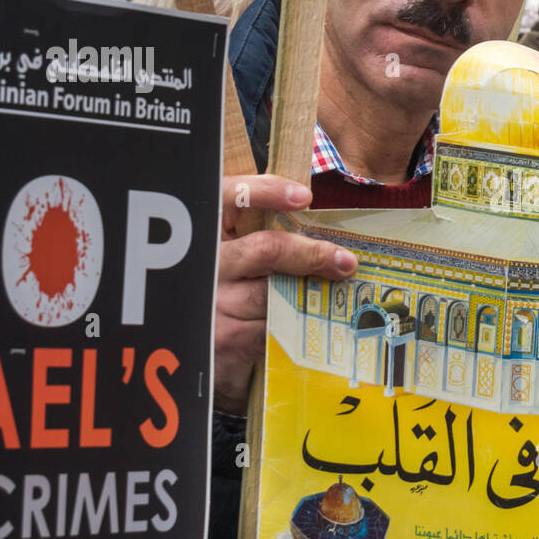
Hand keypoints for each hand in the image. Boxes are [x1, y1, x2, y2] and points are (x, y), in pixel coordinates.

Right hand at [214, 175, 356, 414]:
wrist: (193, 347)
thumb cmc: (223, 288)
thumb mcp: (230, 253)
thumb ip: (257, 231)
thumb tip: (315, 221)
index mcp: (209, 231)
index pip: (230, 197)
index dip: (266, 191)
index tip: (304, 197)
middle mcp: (206, 263)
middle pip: (266, 250)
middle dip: (312, 254)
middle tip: (345, 261)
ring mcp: (213, 302)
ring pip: (276, 293)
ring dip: (312, 292)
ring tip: (338, 291)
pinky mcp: (225, 338)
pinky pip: (276, 327)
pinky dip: (298, 323)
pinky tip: (315, 321)